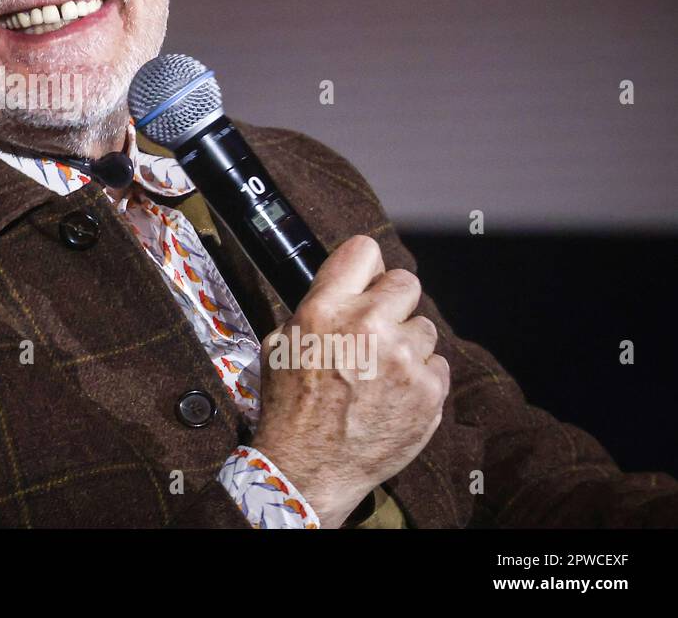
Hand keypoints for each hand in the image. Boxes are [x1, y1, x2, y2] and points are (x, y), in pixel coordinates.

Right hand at [249, 235, 449, 527]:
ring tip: (383, 371)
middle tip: (379, 327)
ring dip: (407, 344)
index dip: (366, 266)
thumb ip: (315, 311)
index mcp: (326, 309)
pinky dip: (421, 378)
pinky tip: (396, 394)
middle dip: (392, 302)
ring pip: (424, 327)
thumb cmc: (291, 407)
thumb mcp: (281, 345)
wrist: (309, 467)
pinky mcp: (429, 390)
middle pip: (405, 282)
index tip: (367, 280)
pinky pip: (437, 364)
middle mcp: (368, 326)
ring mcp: (403, 359)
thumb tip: (342, 291)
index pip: (364, 251)